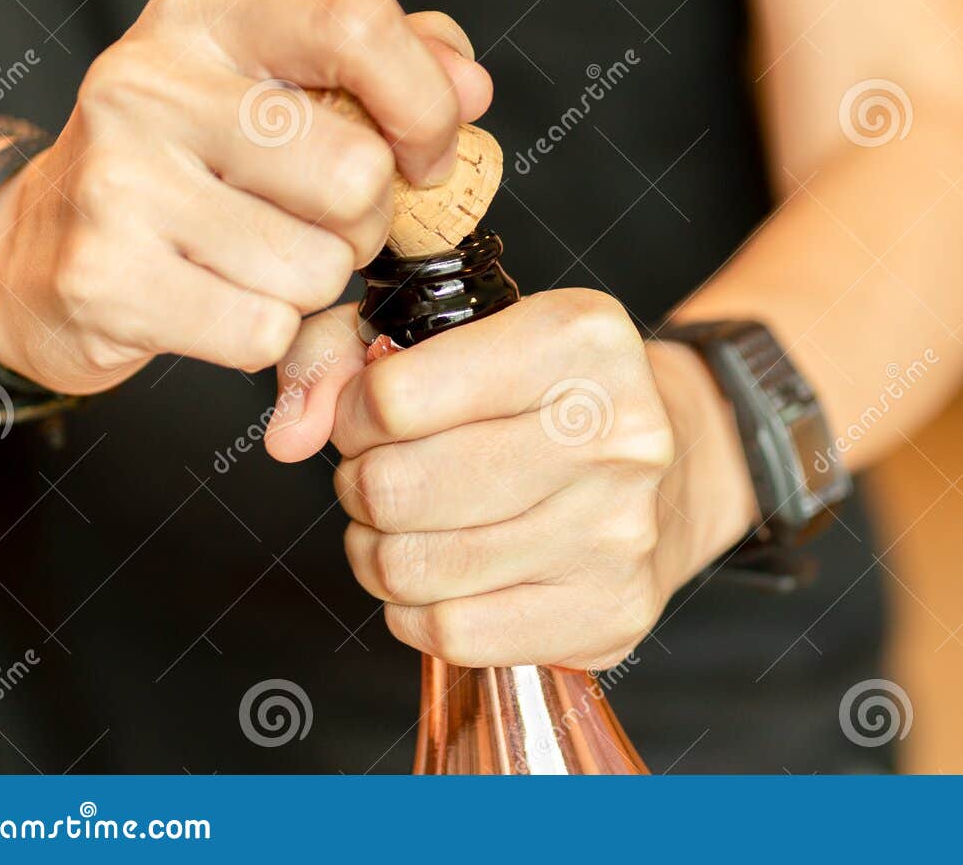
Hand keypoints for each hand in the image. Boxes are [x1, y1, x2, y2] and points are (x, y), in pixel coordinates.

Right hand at [0, 0, 491, 393]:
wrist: (37, 251)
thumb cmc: (193, 164)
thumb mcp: (280, 85)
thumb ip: (391, 67)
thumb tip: (471, 86)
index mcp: (207, 16)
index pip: (357, 23)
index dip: (425, 104)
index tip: (428, 156)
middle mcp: (147, 82)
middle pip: (355, 172)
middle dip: (367, 221)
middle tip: (321, 223)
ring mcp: (116, 181)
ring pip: (317, 266)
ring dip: (315, 284)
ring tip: (259, 258)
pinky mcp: (102, 278)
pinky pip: (264, 332)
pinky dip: (267, 335)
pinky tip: (220, 301)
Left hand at [266, 289, 757, 669]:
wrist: (674, 462)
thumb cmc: (542, 393)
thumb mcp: (451, 329)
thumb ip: (338, 349)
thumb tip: (287, 434)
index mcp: (579, 338)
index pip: (393, 398)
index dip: (353, 415)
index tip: (373, 416)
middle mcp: (616, 432)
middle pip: (397, 489)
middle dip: (362, 487)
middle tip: (384, 476)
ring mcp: (620, 530)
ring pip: (415, 569)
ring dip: (381, 552)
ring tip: (409, 525)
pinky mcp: (611, 610)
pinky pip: (451, 633)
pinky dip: (419, 611)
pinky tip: (446, 574)